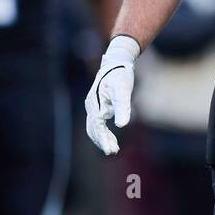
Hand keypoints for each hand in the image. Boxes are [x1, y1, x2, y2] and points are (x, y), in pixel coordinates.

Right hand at [85, 35, 139, 155]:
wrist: (116, 61)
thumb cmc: (121, 75)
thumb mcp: (124, 90)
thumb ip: (123, 107)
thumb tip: (122, 125)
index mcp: (95, 103)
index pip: (97, 126)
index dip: (103, 139)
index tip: (111, 150)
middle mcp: (91, 105)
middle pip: (93, 128)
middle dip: (102, 141)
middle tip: (113, 152)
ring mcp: (93, 106)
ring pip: (94, 127)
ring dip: (102, 139)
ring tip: (114, 149)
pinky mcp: (98, 106)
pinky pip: (97, 123)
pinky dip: (104, 133)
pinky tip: (113, 140)